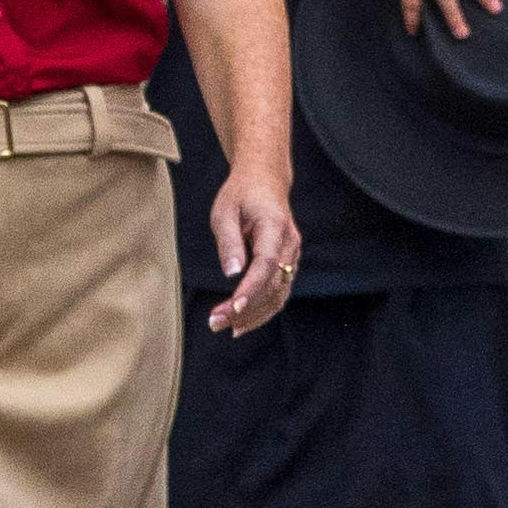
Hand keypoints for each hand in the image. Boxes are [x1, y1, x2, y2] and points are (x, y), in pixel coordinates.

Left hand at [203, 184, 304, 337]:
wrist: (265, 179)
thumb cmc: (242, 193)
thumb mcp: (225, 211)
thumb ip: (229, 242)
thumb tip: (231, 273)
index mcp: (275, 226)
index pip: (266, 264)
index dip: (251, 288)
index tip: (233, 307)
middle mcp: (290, 243)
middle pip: (273, 285)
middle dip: (246, 309)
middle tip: (215, 322)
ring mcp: (292, 254)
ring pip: (279, 293)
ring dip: (254, 314)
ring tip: (227, 327)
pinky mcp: (288, 262)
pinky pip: (279, 291)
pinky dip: (263, 309)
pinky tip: (243, 321)